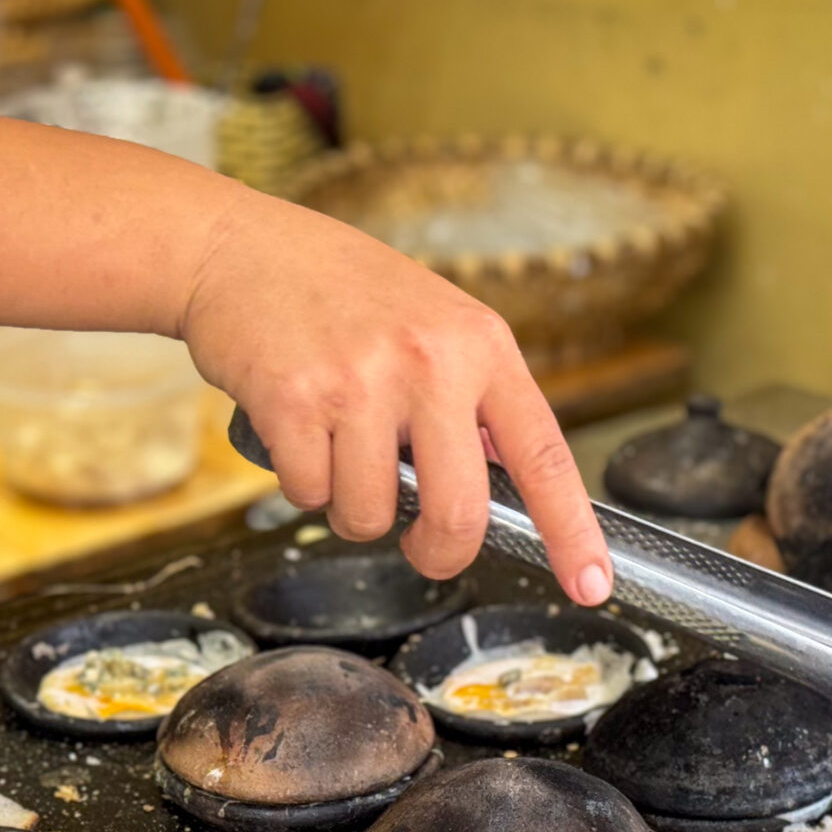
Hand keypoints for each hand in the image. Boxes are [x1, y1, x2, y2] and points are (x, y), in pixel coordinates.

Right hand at [179, 196, 612, 604]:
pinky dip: (302, 485)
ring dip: (352, 509)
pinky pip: (311, 496)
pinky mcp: (295, 400)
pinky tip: (299, 432)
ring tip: (340, 448)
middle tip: (419, 545)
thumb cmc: (343, 292)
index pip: (544, 454)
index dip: (571, 530)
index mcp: (481, 347)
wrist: (240, 246)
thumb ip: (473, 400)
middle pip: (458, 514)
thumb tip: (504, 483)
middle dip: (437, 552)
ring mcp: (362, 381)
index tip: (591, 584)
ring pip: (372, 515)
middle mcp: (431, 362)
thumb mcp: (437, 324)